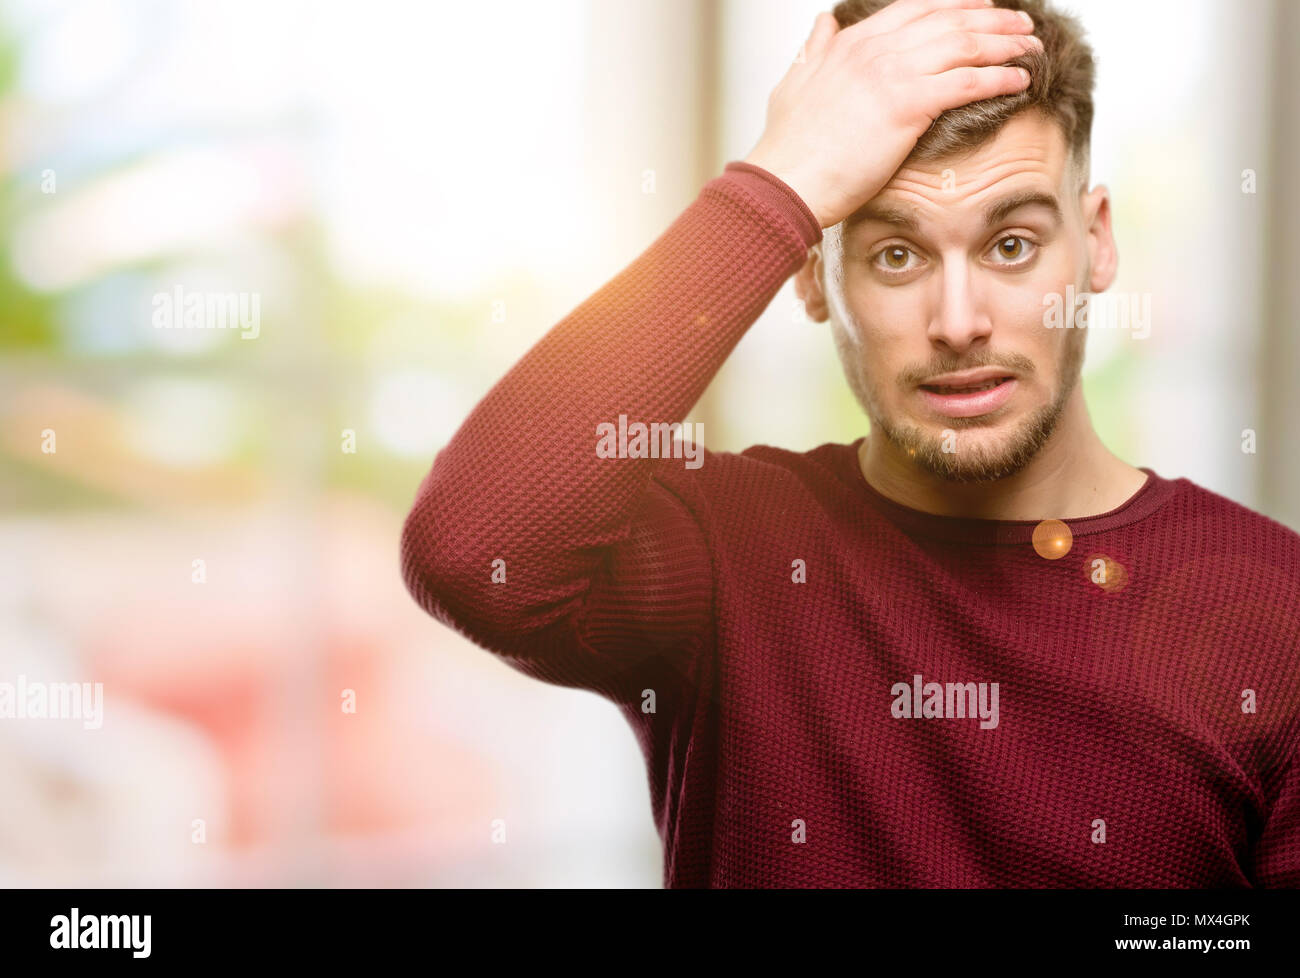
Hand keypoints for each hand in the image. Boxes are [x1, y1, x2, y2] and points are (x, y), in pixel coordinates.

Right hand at [743, 0, 1040, 228]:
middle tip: (1020, 26)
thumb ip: (814, 50)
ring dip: (1005, 44)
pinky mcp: (906, 104)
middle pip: (948, 20)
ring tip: (1031, 49)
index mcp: (851, 43)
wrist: (784, 181)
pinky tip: (1019, 80)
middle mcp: (874, 49)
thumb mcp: (795, 84)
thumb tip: (824, 25)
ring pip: (964, 44)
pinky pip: (967, 81)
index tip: (982, 9)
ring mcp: (892, 73)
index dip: (955, 6)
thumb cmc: (787, 148)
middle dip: (992, 20)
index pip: (915, 10)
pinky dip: (999, 77)